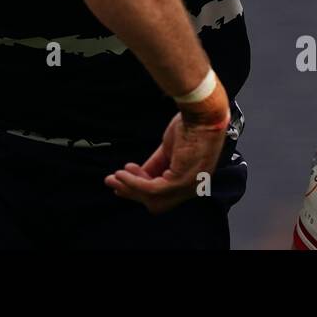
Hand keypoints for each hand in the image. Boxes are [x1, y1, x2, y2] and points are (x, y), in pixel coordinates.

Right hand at [104, 105, 229, 214]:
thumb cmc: (191, 126)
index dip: (141, 190)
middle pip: (157, 203)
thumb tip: (137, 174)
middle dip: (133, 193)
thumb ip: (156, 165)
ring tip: (115, 177)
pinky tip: (122, 173)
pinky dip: (134, 183)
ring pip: (153, 198)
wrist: (201, 113)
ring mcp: (188, 187)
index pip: (164, 196)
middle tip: (114, 183)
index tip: (123, 180)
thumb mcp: (168, 150)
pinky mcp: (181, 180)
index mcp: (192, 182)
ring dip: (130, 188)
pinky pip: (152, 188)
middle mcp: (192, 188)